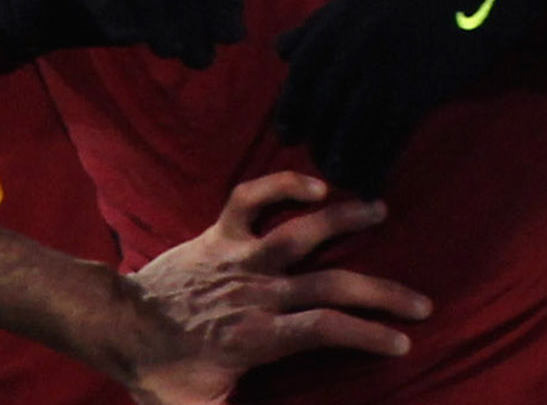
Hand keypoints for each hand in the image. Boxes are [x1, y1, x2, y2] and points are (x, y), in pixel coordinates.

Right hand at [0, 0, 242, 73]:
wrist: (27, 6)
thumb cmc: (102, 3)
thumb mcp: (152, 6)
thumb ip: (192, 9)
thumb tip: (237, 30)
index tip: (234, 37)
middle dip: (194, 17)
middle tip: (203, 59)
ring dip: (160, 18)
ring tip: (174, 52)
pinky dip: (114, 11)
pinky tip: (130, 39)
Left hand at [105, 172, 429, 404]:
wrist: (118, 326)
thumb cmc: (160, 370)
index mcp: (255, 337)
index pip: (324, 331)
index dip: (368, 335)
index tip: (402, 341)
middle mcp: (257, 293)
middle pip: (332, 286)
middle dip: (383, 293)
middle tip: (422, 301)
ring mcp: (240, 258)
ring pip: (302, 232)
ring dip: (345, 219)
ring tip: (381, 210)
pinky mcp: (222, 233)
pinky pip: (253, 197)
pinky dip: (283, 183)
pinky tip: (315, 184)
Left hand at [273, 0, 546, 194]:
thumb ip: (327, 18)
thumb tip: (283, 47)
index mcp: (345, 16)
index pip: (301, 70)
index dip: (290, 106)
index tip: (290, 129)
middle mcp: (358, 45)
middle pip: (323, 105)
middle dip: (315, 138)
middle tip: (316, 157)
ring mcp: (389, 70)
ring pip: (350, 128)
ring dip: (341, 159)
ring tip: (342, 174)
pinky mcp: (422, 91)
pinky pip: (389, 139)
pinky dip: (377, 166)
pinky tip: (374, 181)